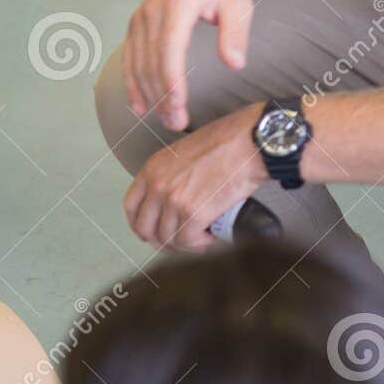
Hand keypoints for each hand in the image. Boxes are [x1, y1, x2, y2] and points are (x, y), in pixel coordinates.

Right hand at [124, 0, 252, 129]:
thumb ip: (236, 32)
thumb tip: (235, 63)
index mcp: (177, 5)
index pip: (169, 51)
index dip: (171, 82)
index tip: (179, 105)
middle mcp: (152, 13)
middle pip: (151, 64)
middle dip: (162, 98)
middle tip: (176, 123)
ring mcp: (139, 20)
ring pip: (138, 66)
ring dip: (149, 97)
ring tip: (164, 119)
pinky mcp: (134, 26)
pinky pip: (129, 61)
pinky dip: (132, 85)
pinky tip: (140, 106)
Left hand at [124, 103, 265, 250]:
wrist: (252, 140)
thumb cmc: (227, 141)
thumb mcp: (184, 152)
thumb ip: (170, 175)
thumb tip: (172, 203)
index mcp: (152, 169)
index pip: (131, 206)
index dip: (139, 224)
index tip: (149, 231)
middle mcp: (158, 185)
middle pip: (145, 228)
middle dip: (160, 240)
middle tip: (177, 242)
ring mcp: (174, 200)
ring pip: (167, 238)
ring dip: (183, 243)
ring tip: (200, 237)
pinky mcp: (194, 214)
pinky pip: (187, 241)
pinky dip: (199, 243)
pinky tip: (209, 236)